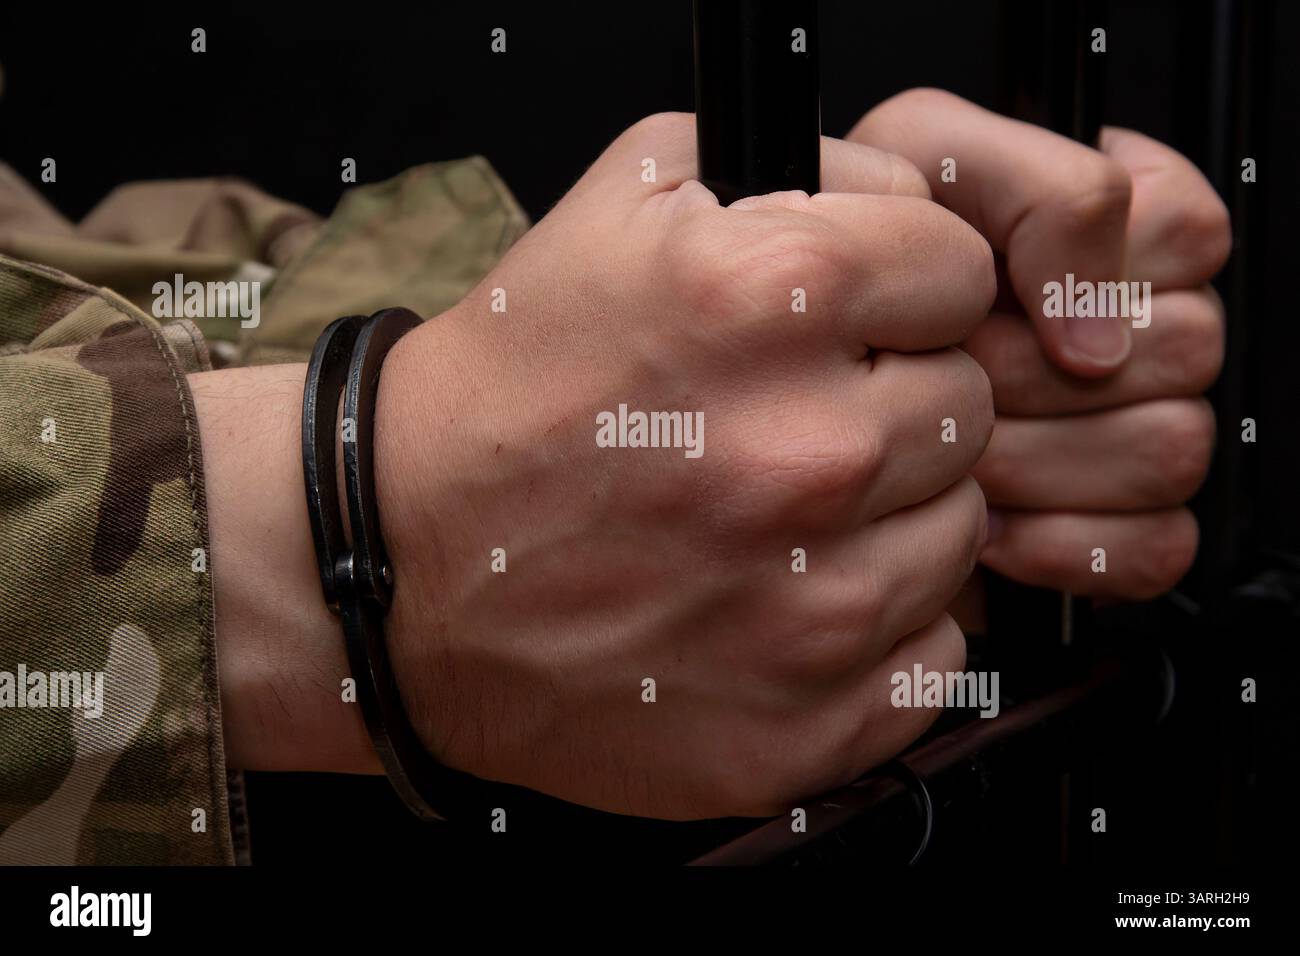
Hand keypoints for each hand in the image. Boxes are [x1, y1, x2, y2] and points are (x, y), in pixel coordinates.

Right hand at [365, 113, 995, 817]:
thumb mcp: (621, 202)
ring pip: (960, 532)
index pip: (962, 274)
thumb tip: (911, 202)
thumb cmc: (512, 389)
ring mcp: (816, 608)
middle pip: (968, 406)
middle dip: (894, 403)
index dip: (904, 290)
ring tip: (774, 519)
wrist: (403, 562)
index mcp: (772, 301)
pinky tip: (785, 603)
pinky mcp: (806, 724)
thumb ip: (797, 163)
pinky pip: (933, 653)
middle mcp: (809, 456)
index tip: (849, 323)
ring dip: (888, 519)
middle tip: (791, 425)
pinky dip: (878, 631)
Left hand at [849, 90, 1230, 599]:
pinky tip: (990, 517)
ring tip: (956, 451)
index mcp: (1107, 230)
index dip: (1091, 273)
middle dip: (1040, 374)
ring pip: (1171, 449)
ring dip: (1041, 459)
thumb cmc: (845, 273)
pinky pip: (1155, 545)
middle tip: (958, 377)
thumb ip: (1034, 188)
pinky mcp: (1117, 525)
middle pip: (1183, 351)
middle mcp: (1137, 328)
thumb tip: (1098, 326)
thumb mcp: (919, 167)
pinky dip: (1063, 540)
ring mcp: (1137, 429)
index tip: (998, 297)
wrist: (793, 399)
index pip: (1192, 234)